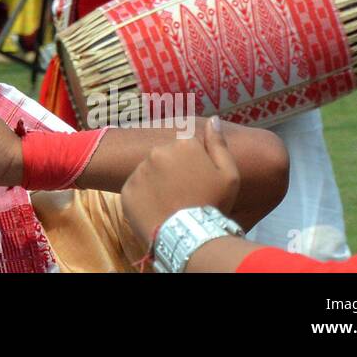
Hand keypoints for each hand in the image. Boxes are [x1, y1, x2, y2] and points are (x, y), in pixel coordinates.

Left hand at [119, 116, 239, 246]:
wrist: (189, 237)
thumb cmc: (213, 205)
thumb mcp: (229, 175)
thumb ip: (219, 144)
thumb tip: (213, 118)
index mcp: (183, 144)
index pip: (185, 148)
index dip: (192, 165)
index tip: (197, 181)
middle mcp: (157, 151)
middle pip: (165, 158)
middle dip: (173, 171)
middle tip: (185, 194)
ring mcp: (139, 170)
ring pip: (149, 173)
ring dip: (157, 183)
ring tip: (171, 204)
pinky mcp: (127, 190)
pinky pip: (137, 189)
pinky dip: (144, 197)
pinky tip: (157, 209)